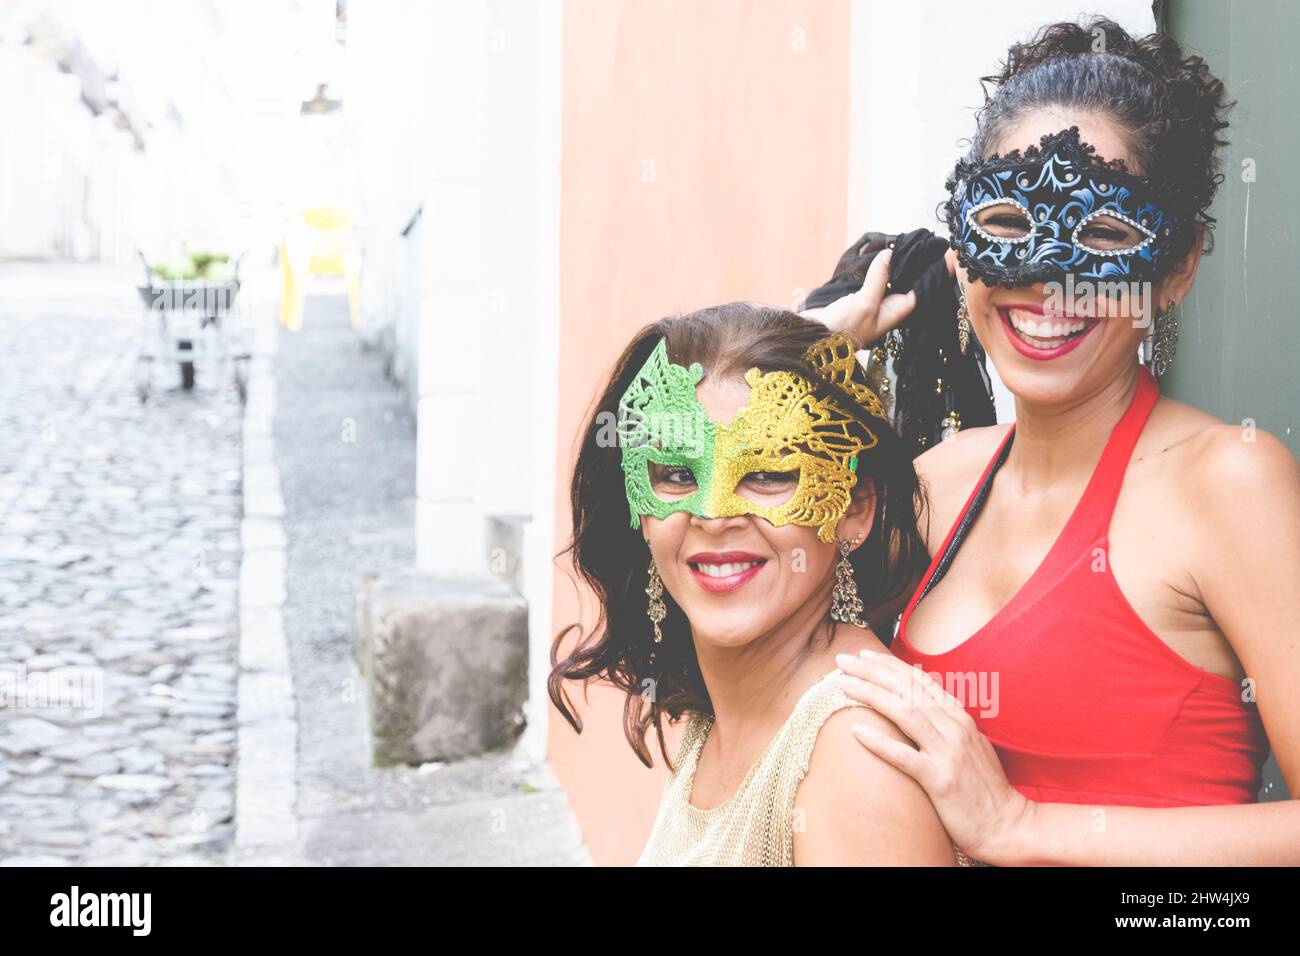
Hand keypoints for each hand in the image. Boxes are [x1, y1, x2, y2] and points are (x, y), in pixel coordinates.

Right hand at [800, 247, 917, 346]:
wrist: (813, 338)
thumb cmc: (843, 329)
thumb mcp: (865, 302)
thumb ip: (878, 278)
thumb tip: (888, 254)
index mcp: (894, 312)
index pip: (917, 290)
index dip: (922, 273)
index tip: (925, 252)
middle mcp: (885, 307)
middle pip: (901, 283)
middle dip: (902, 266)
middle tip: (905, 243)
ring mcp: (870, 303)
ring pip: (884, 280)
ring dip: (885, 266)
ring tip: (890, 245)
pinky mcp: (856, 298)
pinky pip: (868, 280)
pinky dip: (870, 269)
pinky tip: (872, 255)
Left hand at [833, 649, 1034, 863]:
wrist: (1008, 825)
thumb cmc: (982, 788)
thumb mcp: (967, 746)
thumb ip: (944, 724)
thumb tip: (915, 707)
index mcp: (959, 717)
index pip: (920, 680)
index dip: (890, 665)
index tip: (864, 654)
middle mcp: (954, 728)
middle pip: (907, 689)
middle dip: (872, 671)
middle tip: (842, 660)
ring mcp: (949, 753)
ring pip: (905, 712)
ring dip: (871, 695)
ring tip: (843, 685)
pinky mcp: (942, 781)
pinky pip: (906, 757)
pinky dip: (880, 742)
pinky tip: (856, 731)